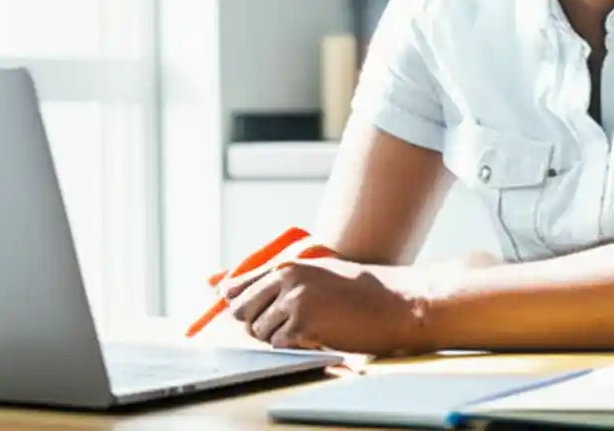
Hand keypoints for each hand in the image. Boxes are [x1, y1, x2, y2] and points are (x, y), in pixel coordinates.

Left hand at [224, 259, 425, 355]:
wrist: (397, 303)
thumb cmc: (362, 291)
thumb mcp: (318, 275)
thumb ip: (276, 281)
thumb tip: (217, 287)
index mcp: (288, 266)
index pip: (236, 287)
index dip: (241, 304)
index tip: (255, 311)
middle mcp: (286, 279)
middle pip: (241, 312)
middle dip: (260, 323)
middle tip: (292, 323)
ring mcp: (294, 301)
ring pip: (259, 332)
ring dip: (280, 337)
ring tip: (313, 327)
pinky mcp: (302, 324)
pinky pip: (279, 345)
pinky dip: (295, 347)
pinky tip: (320, 335)